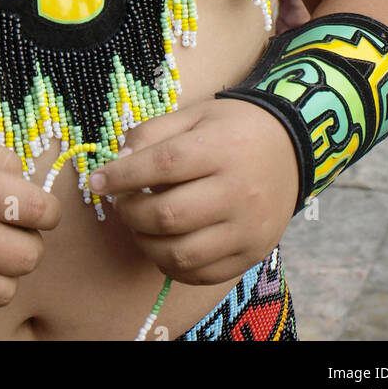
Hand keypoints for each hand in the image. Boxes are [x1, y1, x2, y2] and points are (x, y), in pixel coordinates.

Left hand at [88, 97, 298, 285]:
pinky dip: (172, 266)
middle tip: (120, 203)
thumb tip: (118, 160)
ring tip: (139, 225)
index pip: (161, 165)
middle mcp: (238, 192)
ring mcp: (247, 229)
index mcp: (221, 148)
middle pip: (168, 215)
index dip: (122, 176)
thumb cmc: (233, 128)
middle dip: (130, 212)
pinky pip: (202, 274)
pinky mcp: (253, 254)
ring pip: (181, 253)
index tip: (97, 181)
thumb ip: (153, 133)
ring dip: (145, 243)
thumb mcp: (194, 114)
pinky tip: (163, 244)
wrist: (290, 148)